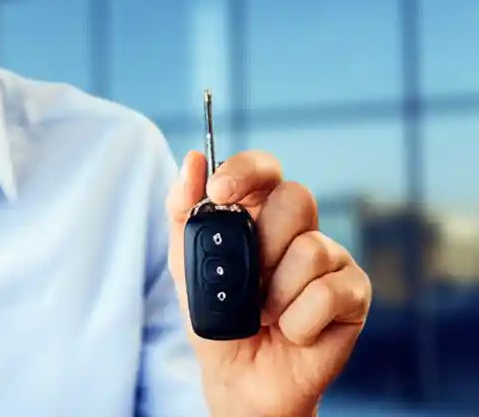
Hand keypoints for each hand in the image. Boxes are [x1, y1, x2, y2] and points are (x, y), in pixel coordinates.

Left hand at [166, 150, 371, 416]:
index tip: (219, 190)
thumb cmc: (217, 317)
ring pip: (311, 249)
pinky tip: (291, 331)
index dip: (246, 170)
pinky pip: (328, 292)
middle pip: (297, 197)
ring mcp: (331, 258)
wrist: (239, 377)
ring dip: (275, 293)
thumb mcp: (187, 264)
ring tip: (263, 314)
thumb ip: (183, 213)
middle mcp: (299, 228)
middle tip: (247, 278)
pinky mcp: (353, 293)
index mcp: (258, 213)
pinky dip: (297, 321)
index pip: (264, 169)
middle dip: (263, 242)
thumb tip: (192, 161)